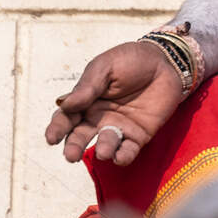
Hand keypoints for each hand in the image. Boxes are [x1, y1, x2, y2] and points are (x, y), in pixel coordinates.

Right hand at [45, 40, 185, 165]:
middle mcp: (98, 118)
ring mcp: (118, 128)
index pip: (66, 117)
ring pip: (104, 146)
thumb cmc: (131, 60)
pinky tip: (120, 156)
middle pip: (80, 137)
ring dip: (102, 150)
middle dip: (74, 147)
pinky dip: (123, 156)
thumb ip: (88, 86)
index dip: (57, 128)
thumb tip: (66, 104)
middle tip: (71, 155)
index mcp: (86, 101)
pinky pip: (127, 151)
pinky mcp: (138, 136)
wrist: (166, 62)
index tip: (52, 138)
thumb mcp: (106, 66)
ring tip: (103, 150)